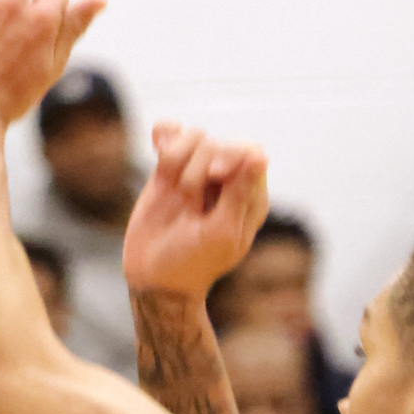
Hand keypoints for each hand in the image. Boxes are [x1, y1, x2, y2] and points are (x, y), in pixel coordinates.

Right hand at [123, 123, 269, 298]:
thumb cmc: (193, 263)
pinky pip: (170, 134)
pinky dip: (164, 135)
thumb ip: (239, 194)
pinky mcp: (170, 170)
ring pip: (192, 138)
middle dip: (198, 169)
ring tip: (174, 195)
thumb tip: (259, 154)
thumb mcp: (221, 234)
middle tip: (189, 201)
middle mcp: (226, 179)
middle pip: (216, 144)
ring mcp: (197, 172)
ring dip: (177, 163)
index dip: (230, 155)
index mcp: (249, 195)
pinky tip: (156, 145)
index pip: (248, 151)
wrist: (154, 279)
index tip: (214, 174)